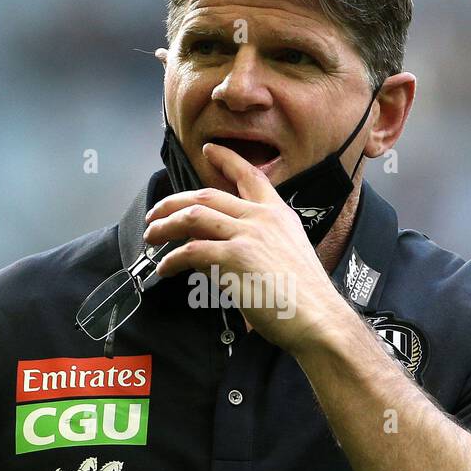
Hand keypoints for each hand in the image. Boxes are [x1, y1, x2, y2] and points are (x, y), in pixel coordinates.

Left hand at [142, 142, 353, 354]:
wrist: (318, 319)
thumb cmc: (305, 299)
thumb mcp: (288, 256)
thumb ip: (259, 244)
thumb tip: (223, 250)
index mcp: (279, 215)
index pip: (250, 176)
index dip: (226, 159)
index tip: (209, 151)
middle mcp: (262, 218)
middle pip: (207, 195)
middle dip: (174, 201)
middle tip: (157, 212)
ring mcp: (247, 236)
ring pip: (193, 217)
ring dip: (165, 225)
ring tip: (152, 235)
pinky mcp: (234, 258)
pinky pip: (190, 252)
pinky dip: (171, 260)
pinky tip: (165, 268)